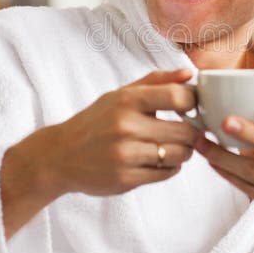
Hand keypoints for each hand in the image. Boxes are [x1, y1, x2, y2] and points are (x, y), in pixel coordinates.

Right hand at [1, 69, 198, 236]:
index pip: (178, 97)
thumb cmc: (96, 121)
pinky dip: (170, 167)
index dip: (193, 102)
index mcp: (127, 101)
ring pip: (180, 155)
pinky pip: (167, 173)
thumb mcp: (120, 94)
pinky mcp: (126, 180)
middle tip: (184, 131)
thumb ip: (156, 81)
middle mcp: (126, 127)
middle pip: (185, 131)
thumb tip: (189, 72)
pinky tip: (159, 160)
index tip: (190, 106)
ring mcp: (126, 156)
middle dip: (191, 132)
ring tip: (171, 146)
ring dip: (183, 152)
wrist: (60, 156)